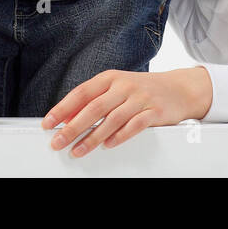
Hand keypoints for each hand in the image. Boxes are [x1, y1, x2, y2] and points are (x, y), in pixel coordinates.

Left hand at [41, 67, 211, 155]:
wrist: (179, 88)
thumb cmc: (143, 90)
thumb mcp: (117, 89)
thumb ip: (94, 101)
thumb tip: (68, 119)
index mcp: (110, 78)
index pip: (81, 93)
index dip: (63, 109)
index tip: (48, 123)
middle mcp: (123, 86)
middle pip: (93, 108)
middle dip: (73, 128)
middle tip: (58, 142)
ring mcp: (139, 98)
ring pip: (111, 119)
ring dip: (92, 138)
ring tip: (78, 150)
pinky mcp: (154, 111)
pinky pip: (134, 126)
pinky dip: (119, 136)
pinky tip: (108, 145)